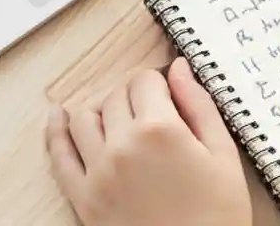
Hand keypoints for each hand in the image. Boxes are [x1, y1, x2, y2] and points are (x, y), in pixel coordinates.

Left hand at [45, 57, 251, 225]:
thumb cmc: (217, 215)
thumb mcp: (223, 155)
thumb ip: (200, 105)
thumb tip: (180, 67)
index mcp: (161, 129)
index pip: (146, 80)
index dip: (159, 84)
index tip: (168, 95)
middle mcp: (123, 144)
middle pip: (115, 95)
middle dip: (133, 96)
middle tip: (151, 111)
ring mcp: (98, 172)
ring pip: (84, 117)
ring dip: (100, 109)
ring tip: (117, 117)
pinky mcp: (83, 197)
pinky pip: (59, 155)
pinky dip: (56, 131)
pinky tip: (59, 117)